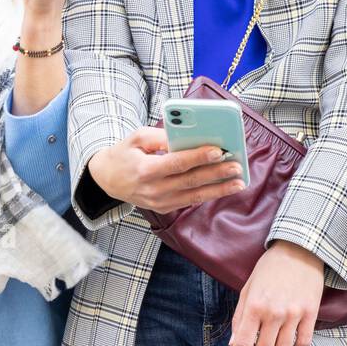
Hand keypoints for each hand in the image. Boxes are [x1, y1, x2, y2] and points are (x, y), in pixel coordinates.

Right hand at [88, 127, 245, 212]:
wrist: (107, 180)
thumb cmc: (125, 154)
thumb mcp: (137, 138)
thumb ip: (161, 137)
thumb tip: (188, 136)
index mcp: (145, 170)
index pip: (177, 163)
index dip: (198, 157)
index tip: (218, 151)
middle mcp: (153, 190)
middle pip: (190, 182)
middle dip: (216, 174)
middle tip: (237, 166)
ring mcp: (159, 203)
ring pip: (194, 196)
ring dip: (219, 189)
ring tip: (239, 182)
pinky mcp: (164, 209)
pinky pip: (189, 202)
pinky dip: (208, 195)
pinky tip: (224, 188)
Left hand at [228, 240, 323, 345]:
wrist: (299, 249)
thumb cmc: (269, 268)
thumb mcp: (248, 288)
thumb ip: (239, 317)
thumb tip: (233, 343)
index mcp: (255, 305)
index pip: (243, 343)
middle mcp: (274, 312)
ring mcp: (294, 314)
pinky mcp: (310, 314)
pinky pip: (303, 343)